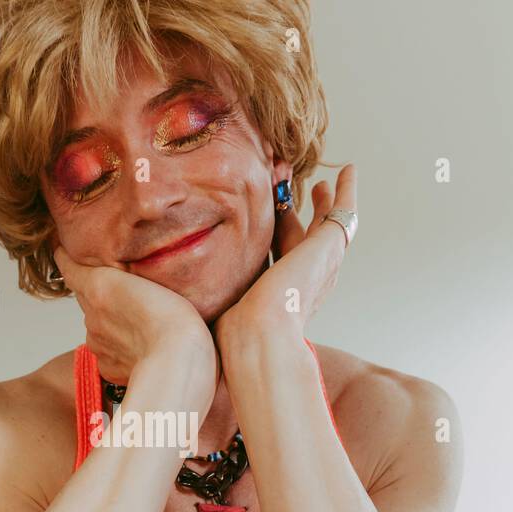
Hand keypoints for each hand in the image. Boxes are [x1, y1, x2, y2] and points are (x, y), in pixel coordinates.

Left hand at [52, 245, 212, 385]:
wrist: (176, 364)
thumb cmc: (175, 319)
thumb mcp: (155, 279)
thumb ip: (130, 277)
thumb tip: (124, 283)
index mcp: (97, 286)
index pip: (68, 266)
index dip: (65, 257)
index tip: (62, 250)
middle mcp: (90, 314)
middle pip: (87, 298)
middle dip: (101, 294)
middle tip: (127, 293)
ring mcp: (96, 343)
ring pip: (99, 327)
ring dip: (113, 324)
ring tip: (143, 325)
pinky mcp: (106, 367)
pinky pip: (109, 354)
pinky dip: (121, 351)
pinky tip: (143, 350)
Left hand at [216, 164, 356, 347]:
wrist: (257, 338)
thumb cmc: (230, 335)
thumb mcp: (214, 302)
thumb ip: (204, 290)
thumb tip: (162, 292)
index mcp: (279, 294)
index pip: (276, 256)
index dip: (268, 233)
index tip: (257, 215)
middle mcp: (304, 281)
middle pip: (301, 238)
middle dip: (294, 214)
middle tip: (290, 191)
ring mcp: (320, 265)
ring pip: (324, 224)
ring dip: (321, 201)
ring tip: (321, 184)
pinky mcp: (329, 249)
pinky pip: (344, 212)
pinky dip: (348, 190)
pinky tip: (350, 171)